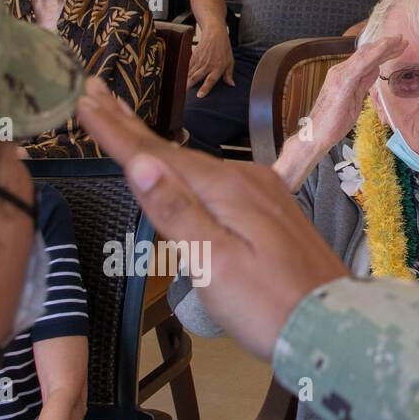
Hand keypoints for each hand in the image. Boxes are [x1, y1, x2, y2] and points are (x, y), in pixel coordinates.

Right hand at [76, 79, 347, 359]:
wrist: (335, 328)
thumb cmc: (268, 306)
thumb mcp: (213, 263)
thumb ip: (175, 212)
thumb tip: (140, 163)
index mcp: (224, 189)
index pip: (154, 155)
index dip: (115, 131)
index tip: (83, 98)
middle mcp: (244, 179)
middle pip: (174, 151)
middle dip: (131, 125)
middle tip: (96, 91)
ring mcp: (261, 192)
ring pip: (196, 165)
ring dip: (157, 145)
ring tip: (125, 124)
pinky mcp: (271, 210)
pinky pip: (218, 180)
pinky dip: (188, 168)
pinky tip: (181, 170)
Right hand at [187, 27, 234, 97]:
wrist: (214, 33)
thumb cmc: (224, 48)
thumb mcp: (230, 61)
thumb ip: (229, 74)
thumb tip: (231, 85)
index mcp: (217, 67)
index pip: (210, 80)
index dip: (205, 88)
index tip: (199, 96)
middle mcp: (207, 64)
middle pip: (196, 77)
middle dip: (189, 85)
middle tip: (185, 93)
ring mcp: (199, 60)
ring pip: (190, 72)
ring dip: (185, 80)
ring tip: (182, 87)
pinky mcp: (193, 56)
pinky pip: (188, 66)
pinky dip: (185, 72)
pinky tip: (183, 77)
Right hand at [301, 34, 407, 155]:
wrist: (314, 136)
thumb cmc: (333, 123)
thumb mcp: (355, 100)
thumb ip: (364, 83)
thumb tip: (375, 70)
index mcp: (343, 76)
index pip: (365, 58)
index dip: (382, 51)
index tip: (398, 46)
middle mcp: (340, 71)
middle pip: (366, 53)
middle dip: (386, 46)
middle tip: (403, 40)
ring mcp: (340, 76)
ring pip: (365, 55)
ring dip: (383, 47)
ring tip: (400, 41)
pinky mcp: (342, 83)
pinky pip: (360, 65)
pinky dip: (374, 54)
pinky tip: (384, 48)